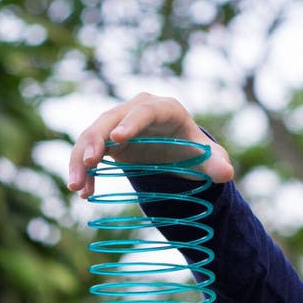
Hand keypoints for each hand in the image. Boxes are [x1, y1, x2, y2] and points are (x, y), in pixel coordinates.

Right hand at [68, 91, 233, 199]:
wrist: (176, 151)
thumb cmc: (192, 150)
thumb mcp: (206, 158)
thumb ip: (216, 163)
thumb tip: (227, 173)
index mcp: (164, 109)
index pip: (145, 112)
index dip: (131, 123)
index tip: (118, 138)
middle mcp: (136, 110)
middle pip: (110, 120)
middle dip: (95, 141)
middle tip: (87, 164)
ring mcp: (117, 123)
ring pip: (92, 136)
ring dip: (80, 160)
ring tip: (76, 186)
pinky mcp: (105, 139)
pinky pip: (88, 152)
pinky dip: (83, 170)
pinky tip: (83, 192)